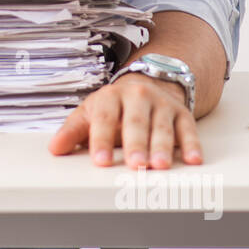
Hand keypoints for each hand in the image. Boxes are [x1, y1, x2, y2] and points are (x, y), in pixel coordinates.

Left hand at [47, 73, 201, 168]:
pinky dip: (192, 145)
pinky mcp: (182, 114)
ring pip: (162, 127)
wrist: (147, 83)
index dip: (102, 140)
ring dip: (162, 147)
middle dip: (136, 144)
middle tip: (135, 165)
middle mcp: (138, 97)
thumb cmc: (114, 107)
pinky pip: (188, 130)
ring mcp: (162, 105)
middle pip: (136, 123)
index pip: (104, 118)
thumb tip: (55, 149)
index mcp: (110, 97)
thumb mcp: (90, 114)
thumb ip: (73, 132)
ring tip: (160, 165)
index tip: (101, 161)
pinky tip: (193, 160)